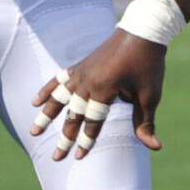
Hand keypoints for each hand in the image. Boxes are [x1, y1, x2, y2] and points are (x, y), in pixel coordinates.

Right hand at [30, 30, 166, 160]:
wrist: (142, 32)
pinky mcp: (81, 65)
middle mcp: (88, 82)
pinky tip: (35, 101)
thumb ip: (145, 122)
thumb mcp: (150, 96)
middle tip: (56, 158)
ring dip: (46, 116)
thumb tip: (155, 147)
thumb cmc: (148, 65)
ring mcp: (81, 72)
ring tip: (34, 132)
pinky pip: (59, 79)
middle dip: (65, 137)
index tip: (78, 157)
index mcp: (104, 89)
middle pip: (73, 115)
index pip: (92, 121)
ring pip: (59, 98)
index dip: (86, 141)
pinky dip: (47, 90)